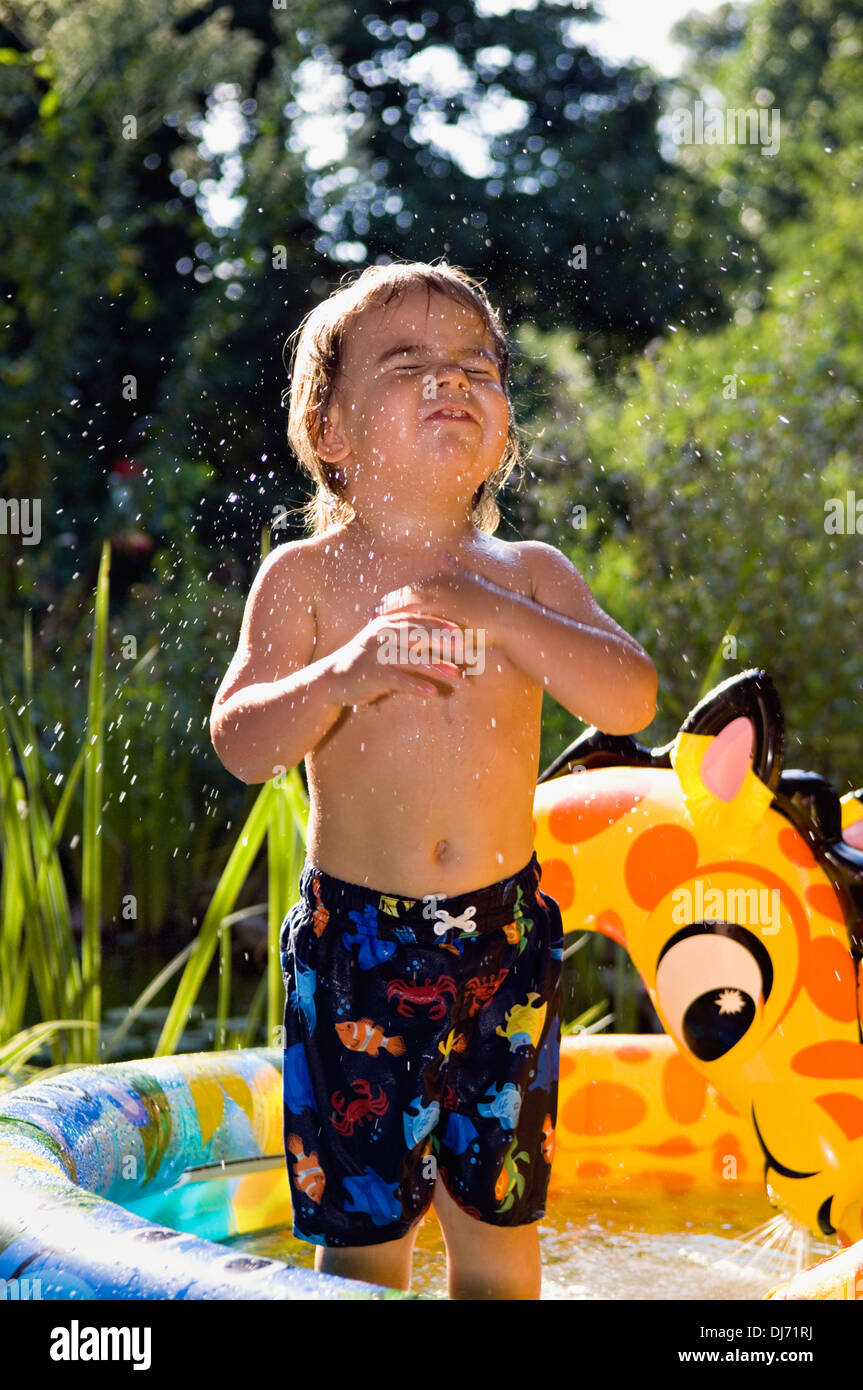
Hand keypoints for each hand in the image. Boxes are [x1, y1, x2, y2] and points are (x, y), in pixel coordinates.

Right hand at [325, 611, 463, 708]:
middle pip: (416, 635)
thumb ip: (406, 641)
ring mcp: (375, 654)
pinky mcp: (370, 674)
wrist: (332, 679)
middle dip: (441, 640)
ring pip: (410, 658)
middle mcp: (381, 635)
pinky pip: (397, 680)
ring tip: (455, 674)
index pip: (416, 620)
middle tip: (463, 648)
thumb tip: (438, 644)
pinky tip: (432, 692)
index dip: (439, 624)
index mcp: (386, 625)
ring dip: (434, 665)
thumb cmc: (366, 662)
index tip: (460, 632)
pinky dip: (415, 685)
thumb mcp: (384, 646)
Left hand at [371, 551, 513, 647]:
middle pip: (401, 599)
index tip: (378, 609)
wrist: (511, 618)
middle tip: (368, 620)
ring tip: (376, 636)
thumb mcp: (470, 579)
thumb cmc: (493, 601)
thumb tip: (443, 554)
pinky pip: (420, 632)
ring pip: (407, 615)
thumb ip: (454, 567)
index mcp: (439, 579)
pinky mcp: (445, 622)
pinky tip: (395, 651)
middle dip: (383, 610)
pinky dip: (406, 640)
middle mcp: (437, 588)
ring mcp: (441, 605)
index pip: (407, 589)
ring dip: (390, 625)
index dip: (391, 600)